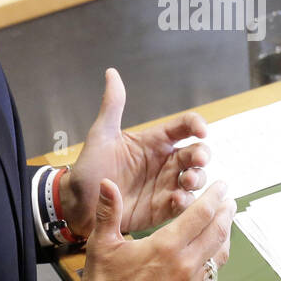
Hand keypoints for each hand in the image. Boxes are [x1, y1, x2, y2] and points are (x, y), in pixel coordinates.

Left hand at [60, 68, 210, 237]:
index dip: (196, 125)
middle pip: (196, 153)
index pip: (184, 127)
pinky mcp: (163, 209)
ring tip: (187, 182)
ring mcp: (166, 185)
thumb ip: (112, 105)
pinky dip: (186, 202)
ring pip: (195, 179)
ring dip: (197, 179)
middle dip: (202, 155)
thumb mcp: (101, 135)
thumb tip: (112, 72)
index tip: (201, 130)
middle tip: (197, 160)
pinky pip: (182, 204)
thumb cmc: (90, 168)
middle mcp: (165, 162)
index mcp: (155, 141)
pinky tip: (178, 200)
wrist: (78, 204)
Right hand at [81, 179, 232, 280]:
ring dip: (225, 235)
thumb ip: (109, 210)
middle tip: (230, 201)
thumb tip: (106, 183)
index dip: (215, 196)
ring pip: (219, 255)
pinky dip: (216, 257)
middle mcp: (185, 264)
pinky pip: (211, 274)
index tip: (222, 186)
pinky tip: (212, 251)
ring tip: (226, 222)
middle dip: (226, 213)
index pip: (201, 214)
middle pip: (218, 232)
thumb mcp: (102, 243)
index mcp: (166, 246)